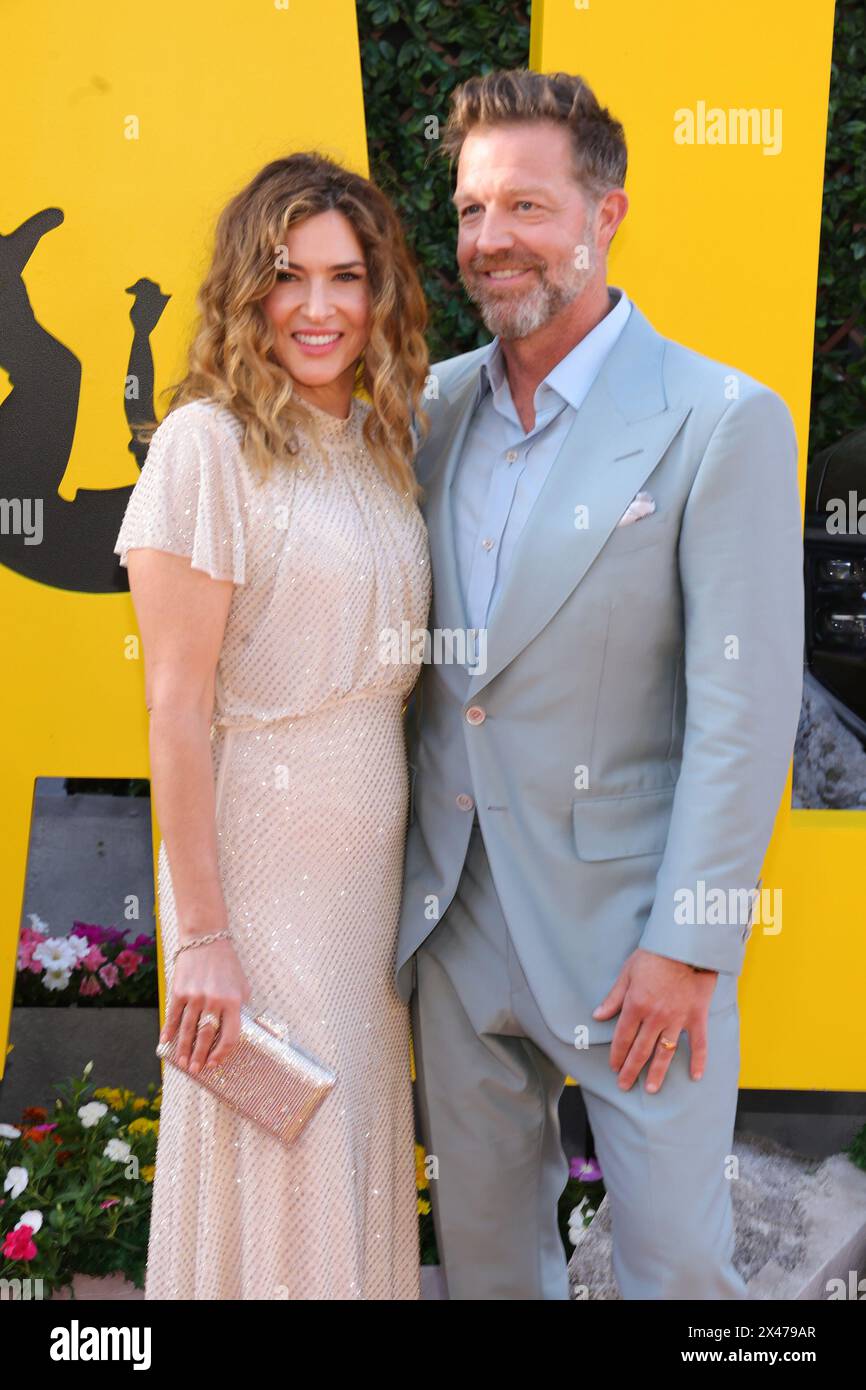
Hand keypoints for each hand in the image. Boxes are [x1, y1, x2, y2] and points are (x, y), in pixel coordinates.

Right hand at [159, 938, 250, 1075]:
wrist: (205, 939)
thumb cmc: (227, 964)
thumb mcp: (242, 984)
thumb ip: (240, 1008)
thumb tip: (234, 1031)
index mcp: (233, 1001)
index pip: (229, 1035)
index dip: (222, 1052)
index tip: (215, 1062)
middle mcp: (213, 1000)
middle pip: (205, 1036)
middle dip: (200, 1056)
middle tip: (195, 1070)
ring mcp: (194, 996)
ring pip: (187, 1029)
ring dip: (184, 1049)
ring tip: (183, 1063)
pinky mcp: (179, 991)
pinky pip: (173, 1015)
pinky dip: (169, 1031)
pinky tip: (165, 1043)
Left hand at [592, 948, 718, 1093]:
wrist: (685, 946)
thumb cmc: (654, 955)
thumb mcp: (627, 973)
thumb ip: (614, 997)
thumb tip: (598, 1015)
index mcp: (636, 1006)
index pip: (623, 1037)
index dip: (617, 1054)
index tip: (613, 1067)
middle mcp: (655, 1017)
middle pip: (640, 1050)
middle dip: (630, 1070)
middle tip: (624, 1085)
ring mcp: (677, 1019)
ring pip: (665, 1052)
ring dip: (657, 1072)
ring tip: (651, 1089)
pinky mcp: (697, 1017)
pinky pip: (699, 1044)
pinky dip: (699, 1061)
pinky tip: (695, 1076)